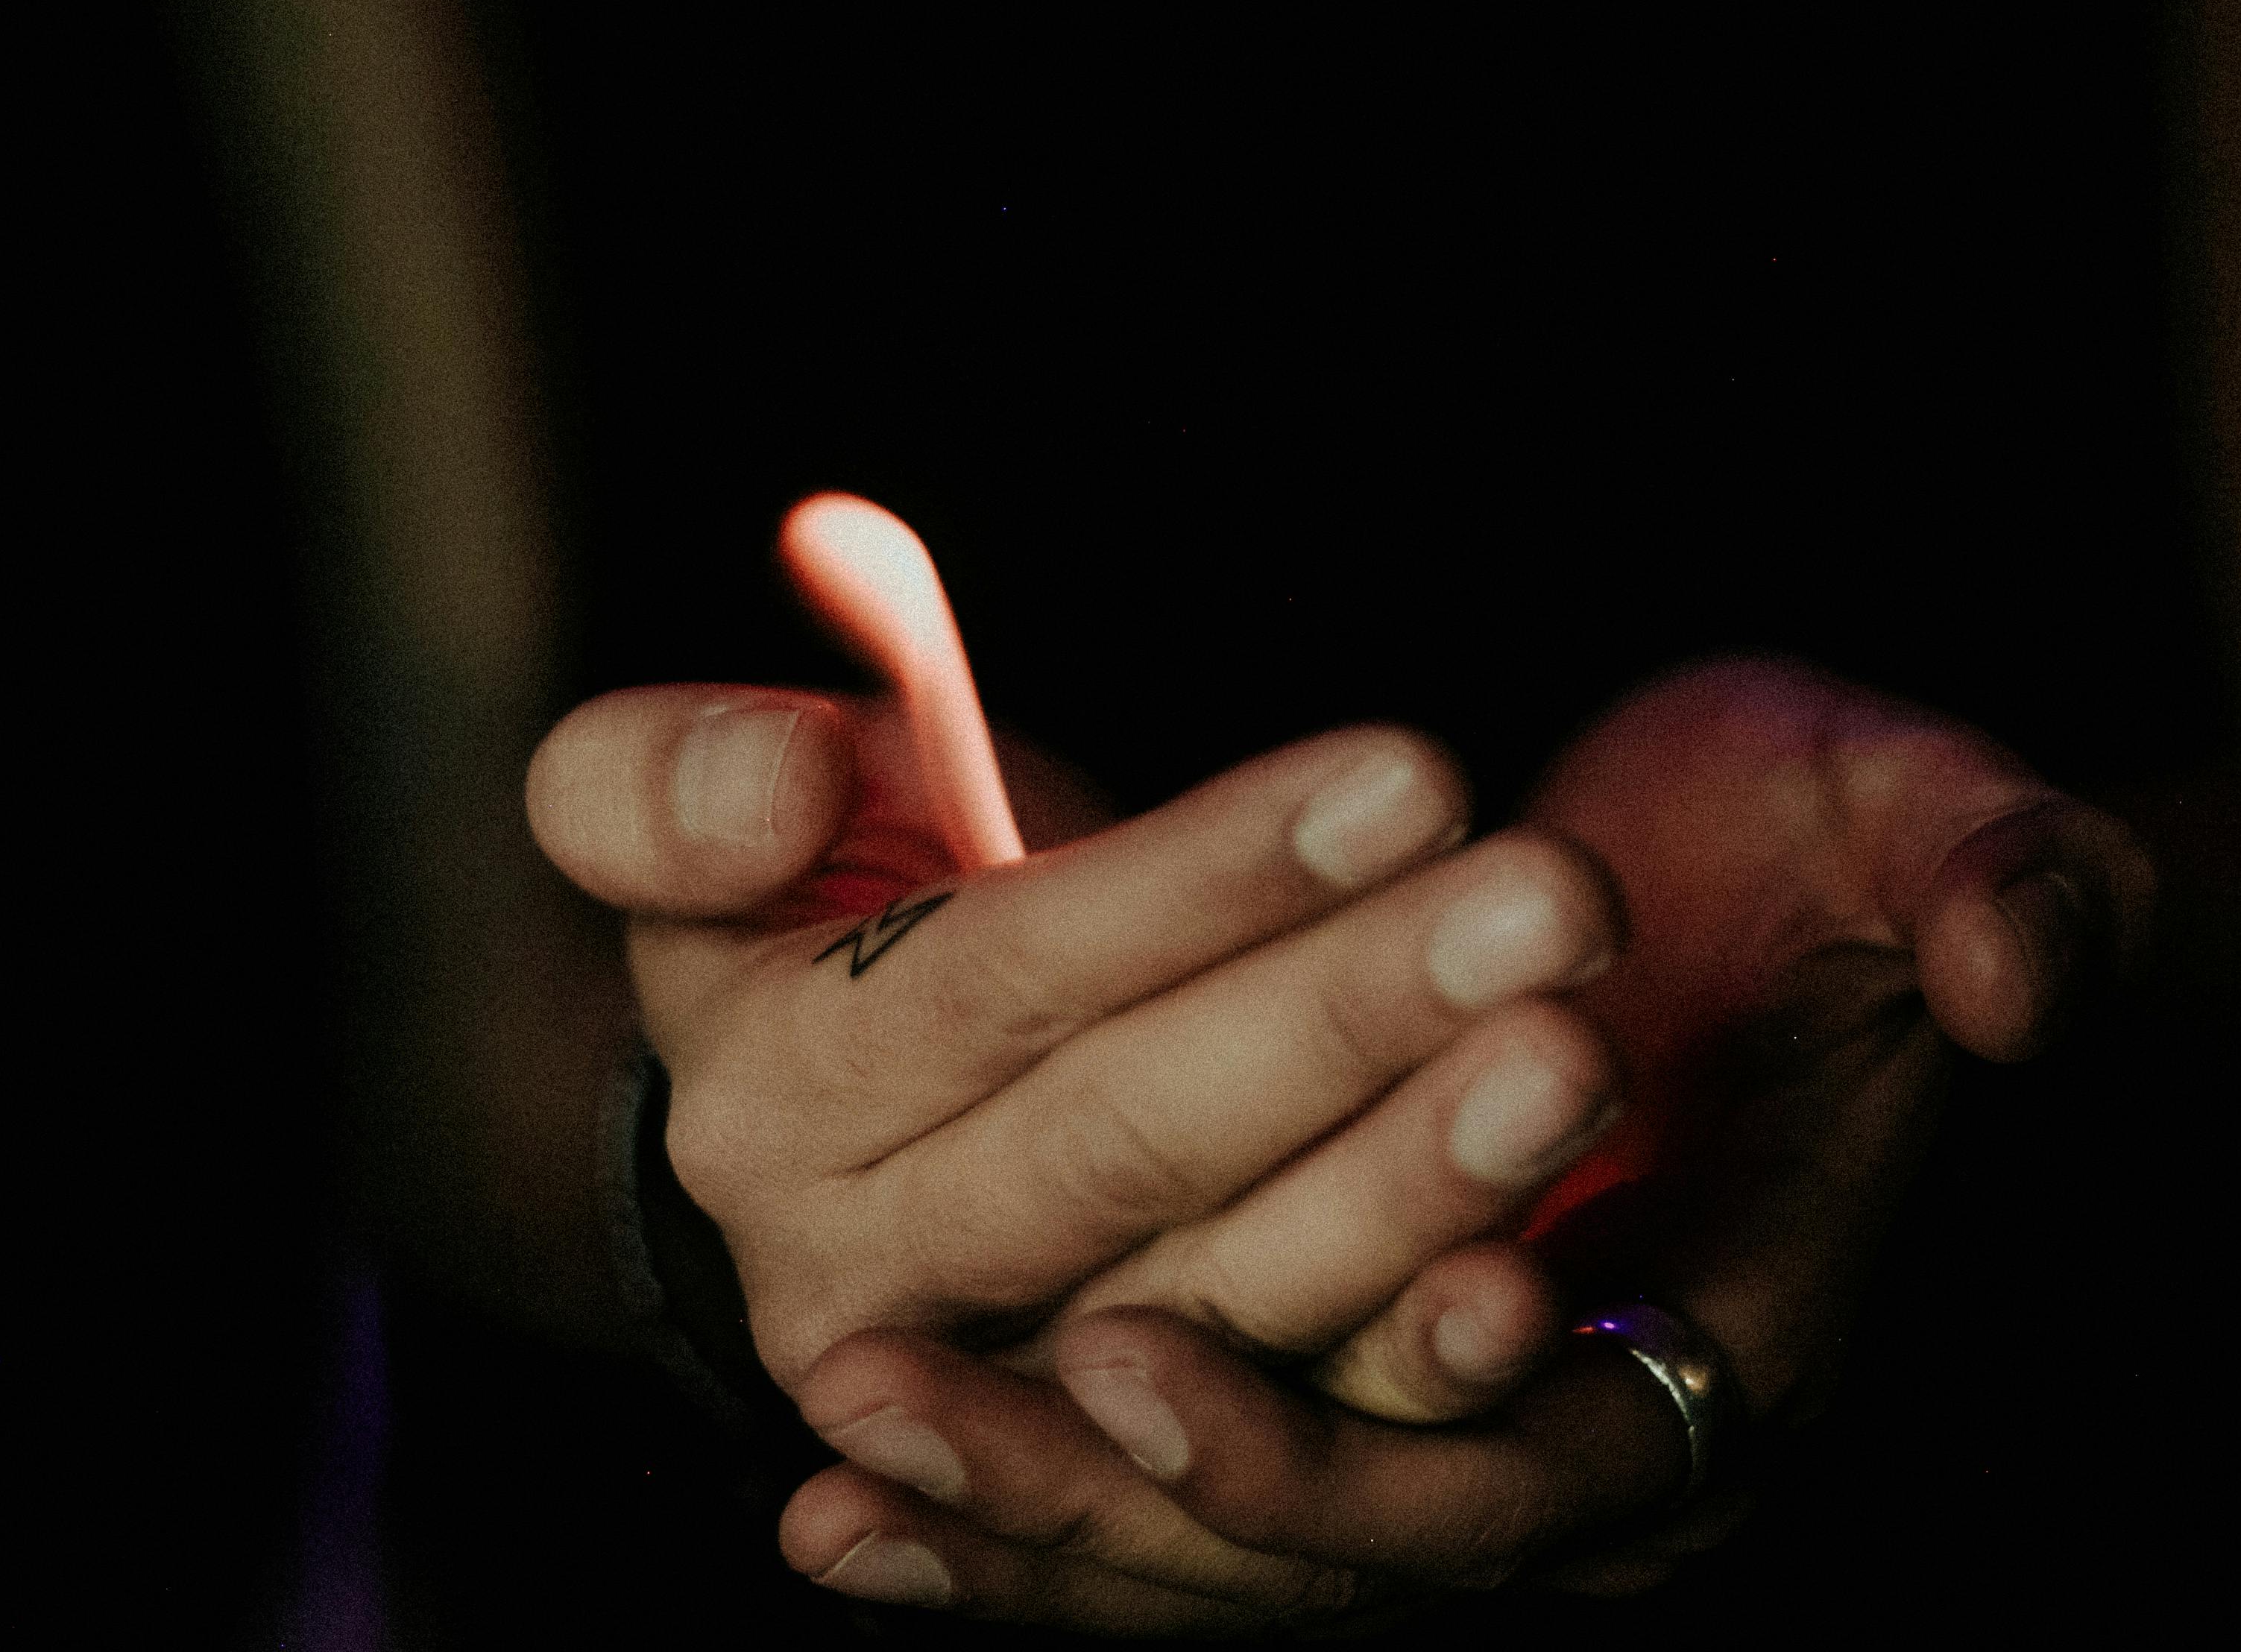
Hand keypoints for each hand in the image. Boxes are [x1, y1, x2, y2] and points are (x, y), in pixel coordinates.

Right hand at [526, 685, 1624, 1412]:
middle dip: (1348, 1014)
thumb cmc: (844, 911)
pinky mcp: (1149, 1469)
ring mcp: (1018, 1392)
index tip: (1405, 772)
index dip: (1203, 880)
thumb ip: (664, 786)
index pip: (1001, 980)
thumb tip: (772, 785)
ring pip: (1226, 1297)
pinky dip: (1411, 1369)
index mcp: (771, 1102)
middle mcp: (867, 1285)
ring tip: (1576, 1057)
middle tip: (1553, 899)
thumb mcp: (706, 827)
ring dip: (1412, 1188)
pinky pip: (1289, 1432)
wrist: (876, 1138)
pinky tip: (1533, 1293)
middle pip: (1128, 1141)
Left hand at [772, 657, 2153, 1625]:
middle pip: (1344, 1552)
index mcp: (1736, 1341)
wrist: (1758, 884)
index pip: (1537, 1468)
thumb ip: (2006, 882)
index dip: (1346, 1438)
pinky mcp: (1353, 1391)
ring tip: (833, 1451)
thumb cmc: (1827, 848)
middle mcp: (1591, 1438)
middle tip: (883, 1404)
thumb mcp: (1923, 814)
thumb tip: (2025, 970)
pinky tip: (837, 1505)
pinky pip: (1183, 1508)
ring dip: (1029, 1521)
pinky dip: (1029, 1515)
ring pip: (1233, 1562)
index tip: (1133, 1357)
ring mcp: (1463, 1434)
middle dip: (1110, 1499)